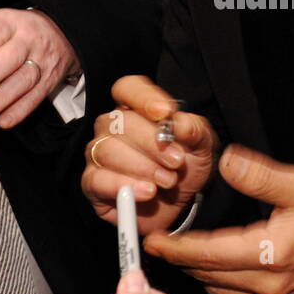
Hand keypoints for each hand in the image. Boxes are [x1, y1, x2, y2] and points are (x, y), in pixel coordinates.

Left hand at [0, 6, 79, 129]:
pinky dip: (20, 110)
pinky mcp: (50, 79)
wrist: (57, 35)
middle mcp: (27, 39)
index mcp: (9, 22)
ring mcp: (42, 59)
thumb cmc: (13, 32)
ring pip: (24, 80)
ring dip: (2, 99)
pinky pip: (37, 96)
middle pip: (10, 58)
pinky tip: (4, 121)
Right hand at [81, 76, 218, 235]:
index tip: (165, 113)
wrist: (180, 205)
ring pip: (108, 150)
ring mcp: (98, 153)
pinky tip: (146, 192)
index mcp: (136, 109)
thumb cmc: (185, 168)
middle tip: (176, 162)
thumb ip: (194, 130)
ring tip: (166, 181)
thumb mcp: (201, 146)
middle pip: (120, 122)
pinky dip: (123, 186)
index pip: (127, 88)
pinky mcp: (92, 183)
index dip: (143, 97)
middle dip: (152, 143)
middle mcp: (112, 127)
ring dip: (142, 167)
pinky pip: (97, 179)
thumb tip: (180, 124)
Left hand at [145, 145, 293, 293]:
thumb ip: (260, 175)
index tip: (153, 242)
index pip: (209, 254)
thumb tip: (226, 160)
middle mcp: (270, 283)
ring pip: (219, 290)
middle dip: (180, 261)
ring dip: (196, 273)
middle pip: (208, 275)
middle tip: (156, 246)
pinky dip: (217, 283)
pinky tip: (209, 267)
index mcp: (272, 253)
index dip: (176, 249)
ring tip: (178, 254)